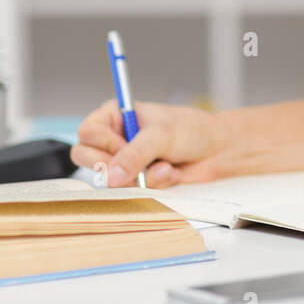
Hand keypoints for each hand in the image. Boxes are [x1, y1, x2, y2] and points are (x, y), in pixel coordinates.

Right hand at [70, 99, 229, 187]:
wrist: (217, 150)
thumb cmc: (192, 130)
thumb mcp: (162, 136)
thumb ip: (135, 154)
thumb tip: (111, 176)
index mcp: (116, 115)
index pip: (88, 132)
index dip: (103, 144)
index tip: (123, 146)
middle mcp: (115, 137)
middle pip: (85, 156)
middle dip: (112, 165)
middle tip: (135, 165)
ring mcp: (125, 159)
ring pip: (109, 178)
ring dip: (140, 175)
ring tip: (165, 165)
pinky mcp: (137, 177)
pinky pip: (131, 188)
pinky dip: (153, 183)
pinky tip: (170, 172)